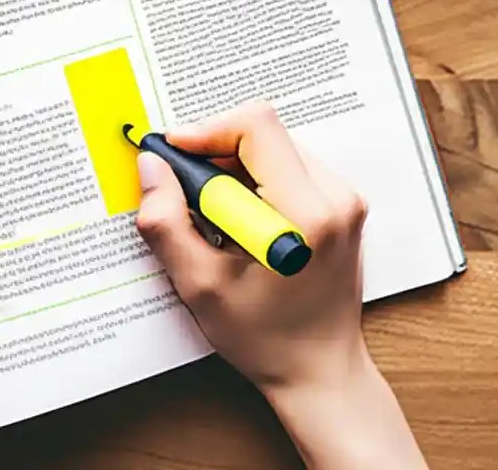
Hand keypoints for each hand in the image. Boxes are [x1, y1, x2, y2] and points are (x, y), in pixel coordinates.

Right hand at [135, 102, 426, 469]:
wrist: (319, 370)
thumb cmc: (265, 338)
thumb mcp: (200, 287)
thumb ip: (167, 223)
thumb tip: (152, 167)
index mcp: (306, 215)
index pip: (257, 127)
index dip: (207, 130)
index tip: (174, 153)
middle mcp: (336, 197)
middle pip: (265, 133)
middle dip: (216, 153)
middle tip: (188, 195)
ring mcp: (346, 200)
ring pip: (276, 147)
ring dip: (236, 170)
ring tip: (216, 219)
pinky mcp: (344, 205)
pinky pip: (291, 167)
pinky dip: (257, 182)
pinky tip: (242, 222)